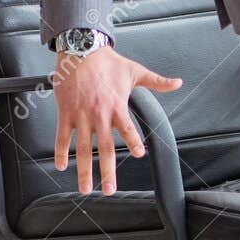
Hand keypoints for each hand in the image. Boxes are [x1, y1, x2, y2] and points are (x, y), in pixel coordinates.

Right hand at [52, 47, 182, 195]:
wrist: (81, 50)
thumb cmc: (108, 62)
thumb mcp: (135, 71)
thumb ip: (157, 81)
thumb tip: (178, 82)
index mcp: (117, 106)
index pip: (127, 129)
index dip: (134, 141)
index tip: (140, 154)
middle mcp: (99, 114)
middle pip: (105, 148)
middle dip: (107, 170)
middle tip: (109, 189)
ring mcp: (81, 116)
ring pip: (83, 148)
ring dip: (84, 170)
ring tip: (86, 188)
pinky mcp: (65, 113)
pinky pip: (62, 137)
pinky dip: (61, 152)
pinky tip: (61, 166)